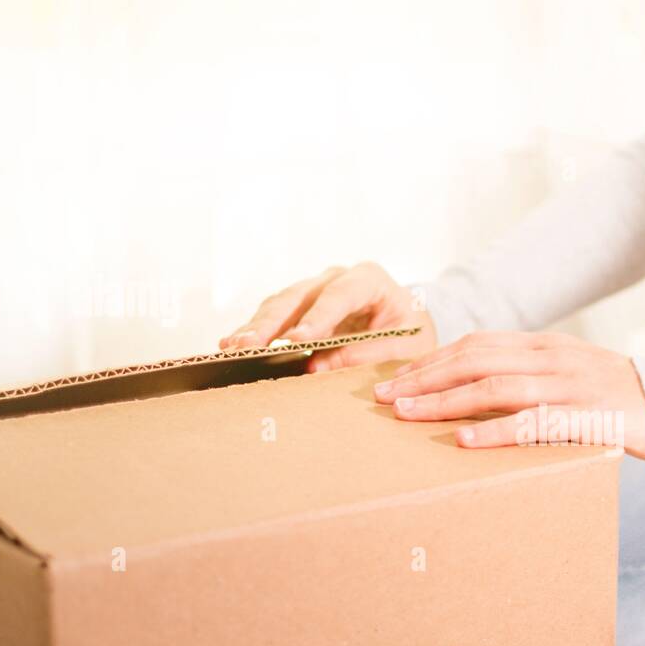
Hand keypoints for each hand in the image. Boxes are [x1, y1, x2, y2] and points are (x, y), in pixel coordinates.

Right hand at [220, 262, 436, 369]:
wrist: (410, 324)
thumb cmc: (412, 333)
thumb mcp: (407, 346)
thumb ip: (370, 354)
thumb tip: (320, 368)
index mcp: (369, 279)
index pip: (338, 295)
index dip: (316, 318)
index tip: (298, 341)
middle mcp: (336, 277)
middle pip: (298, 297)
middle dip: (271, 323)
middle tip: (249, 346)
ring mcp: (315, 289)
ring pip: (279, 304)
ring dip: (255, 327)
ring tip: (232, 348)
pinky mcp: (301, 306)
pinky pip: (274, 316)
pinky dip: (254, 331)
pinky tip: (232, 346)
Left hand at [373, 331, 644, 462]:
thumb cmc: (619, 398)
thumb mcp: (572, 374)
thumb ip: (531, 375)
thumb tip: (477, 393)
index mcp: (545, 346)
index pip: (476, 345)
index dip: (431, 360)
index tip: (394, 379)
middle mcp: (551, 359)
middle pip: (474, 360)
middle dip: (423, 377)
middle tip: (382, 398)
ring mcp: (568, 386)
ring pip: (493, 387)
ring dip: (443, 401)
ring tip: (406, 415)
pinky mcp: (585, 418)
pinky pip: (530, 423)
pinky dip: (492, 431)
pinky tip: (461, 439)